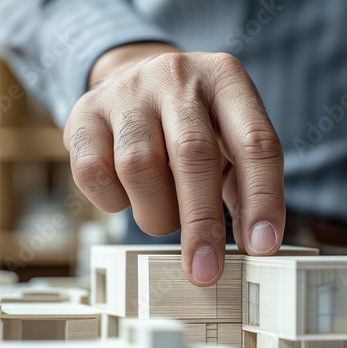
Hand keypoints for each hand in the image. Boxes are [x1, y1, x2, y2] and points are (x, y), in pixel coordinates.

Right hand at [64, 42, 284, 285]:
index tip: (262, 249)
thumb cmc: (193, 124)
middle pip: (193, 155)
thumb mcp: (229, 140)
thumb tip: (256, 248)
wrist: (132, 79)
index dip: (262, 199)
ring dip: (155, 212)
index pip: (256, 142)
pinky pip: (94, 173)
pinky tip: (127, 195)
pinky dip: (113, 200)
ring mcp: (127, 91)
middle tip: (205, 271)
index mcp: (226, 80)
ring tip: (164, 216)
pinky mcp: (84, 113)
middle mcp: (177, 76)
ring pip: (139, 167)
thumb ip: (245, 187)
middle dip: (201, 223)